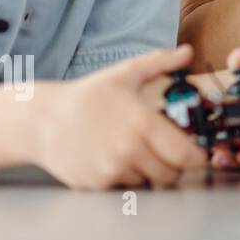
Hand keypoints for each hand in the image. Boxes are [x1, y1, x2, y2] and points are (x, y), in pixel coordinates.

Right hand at [33, 45, 208, 189]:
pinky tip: (116, 159)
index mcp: (142, 124)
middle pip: (170, 175)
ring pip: (147, 182)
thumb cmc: (88, 96)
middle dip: (175, 167)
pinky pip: (124, 188)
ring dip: (149, 171)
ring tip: (137, 152)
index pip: (184, 155)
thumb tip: (188, 51)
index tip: (197, 153)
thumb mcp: (125, 73)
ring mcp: (111, 171)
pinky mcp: (95, 185)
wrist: (42, 121)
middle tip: (170, 155)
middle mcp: (129, 151)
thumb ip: (160, 62)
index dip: (196, 157)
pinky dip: (127, 177)